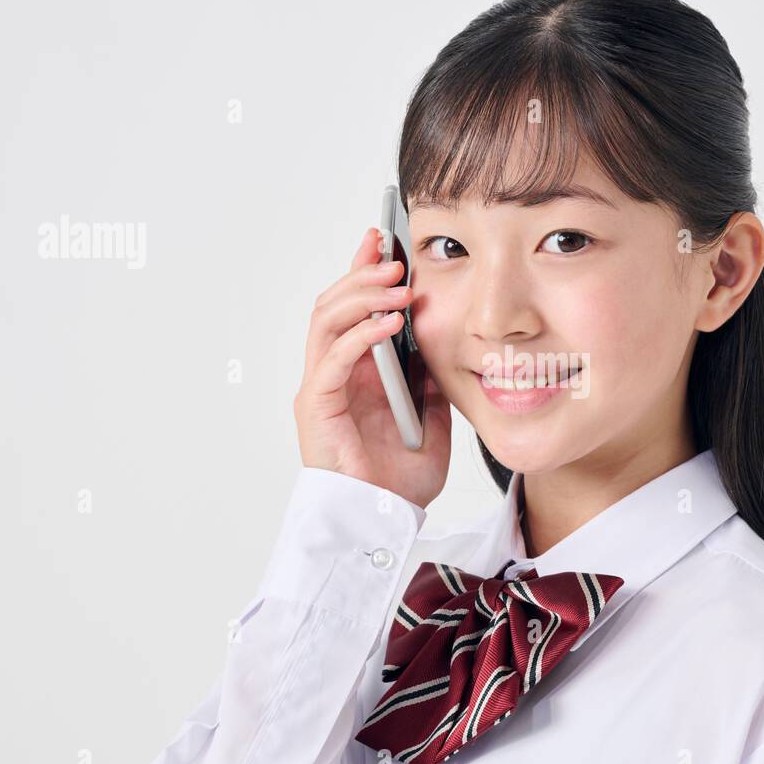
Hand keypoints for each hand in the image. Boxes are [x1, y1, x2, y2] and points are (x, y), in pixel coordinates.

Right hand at [293, 227, 450, 508]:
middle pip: (332, 304)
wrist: (385, 522)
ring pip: (326, 321)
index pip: (352, 308)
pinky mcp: (317, 408)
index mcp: (355, 373)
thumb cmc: (401, 480)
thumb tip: (445, 340)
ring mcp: (321, 389)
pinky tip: (390, 324)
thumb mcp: (433, 417)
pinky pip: (333, 359)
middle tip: (392, 255)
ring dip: (362, 296)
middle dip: (361, 273)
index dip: (363, 272)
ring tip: (398, 286)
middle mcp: (332, 375)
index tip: (384, 241)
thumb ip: (432, 379)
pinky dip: (361, 335)